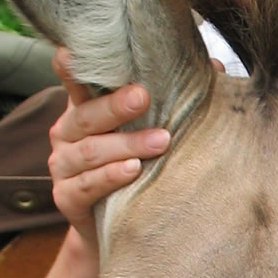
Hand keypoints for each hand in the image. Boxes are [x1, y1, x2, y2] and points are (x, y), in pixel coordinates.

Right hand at [48, 49, 170, 245]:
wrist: (118, 225)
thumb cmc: (138, 165)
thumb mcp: (151, 127)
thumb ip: (172, 97)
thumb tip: (214, 67)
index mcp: (84, 108)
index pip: (75, 82)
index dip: (72, 68)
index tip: (73, 52)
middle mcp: (67, 133)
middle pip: (86, 116)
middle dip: (115, 106)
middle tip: (144, 96)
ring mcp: (63, 167)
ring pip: (90, 151)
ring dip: (126, 144)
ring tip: (160, 141)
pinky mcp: (67, 198)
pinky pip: (87, 185)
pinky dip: (110, 176)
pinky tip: (133, 170)